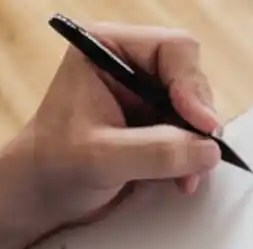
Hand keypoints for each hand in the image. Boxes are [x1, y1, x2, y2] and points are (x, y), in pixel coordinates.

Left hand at [0, 23, 222, 248]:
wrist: (43, 194)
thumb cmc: (54, 166)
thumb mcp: (104, 158)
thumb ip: (157, 151)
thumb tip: (209, 150)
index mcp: (108, 49)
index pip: (174, 49)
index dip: (192, 86)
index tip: (200, 125)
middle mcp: (132, 65)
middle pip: (192, 80)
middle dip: (198, 122)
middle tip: (196, 156)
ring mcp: (147, 95)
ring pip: (199, 110)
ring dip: (199, 146)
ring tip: (184, 177)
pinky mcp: (157, 123)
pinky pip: (194, 134)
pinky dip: (194, 158)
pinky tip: (180, 178)